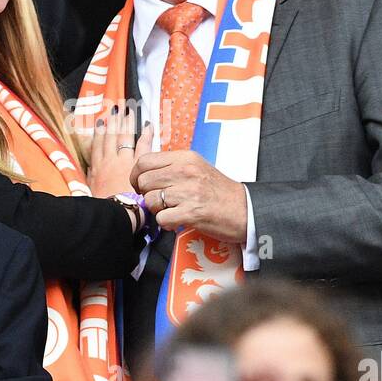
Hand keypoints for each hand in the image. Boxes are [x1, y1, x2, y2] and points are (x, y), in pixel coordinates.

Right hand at [87, 105, 151, 201]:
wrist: (116, 212)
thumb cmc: (104, 206)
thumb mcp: (91, 192)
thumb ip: (90, 179)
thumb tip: (89, 169)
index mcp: (96, 168)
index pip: (97, 145)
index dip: (100, 132)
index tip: (102, 121)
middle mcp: (109, 161)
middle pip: (110, 137)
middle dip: (114, 122)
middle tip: (117, 109)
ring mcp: (124, 161)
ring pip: (124, 137)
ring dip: (127, 123)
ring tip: (129, 111)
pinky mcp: (138, 165)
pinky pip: (143, 146)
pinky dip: (146, 135)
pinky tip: (148, 125)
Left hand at [132, 150, 248, 241]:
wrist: (244, 209)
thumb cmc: (219, 191)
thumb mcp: (197, 167)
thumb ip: (172, 167)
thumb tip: (145, 172)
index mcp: (186, 157)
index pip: (145, 160)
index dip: (137, 175)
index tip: (142, 184)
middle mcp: (186, 171)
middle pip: (144, 181)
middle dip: (146, 194)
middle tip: (159, 201)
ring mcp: (189, 192)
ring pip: (150, 199)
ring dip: (157, 209)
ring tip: (171, 210)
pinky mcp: (191, 212)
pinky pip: (161, 218)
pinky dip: (166, 223)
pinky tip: (177, 220)